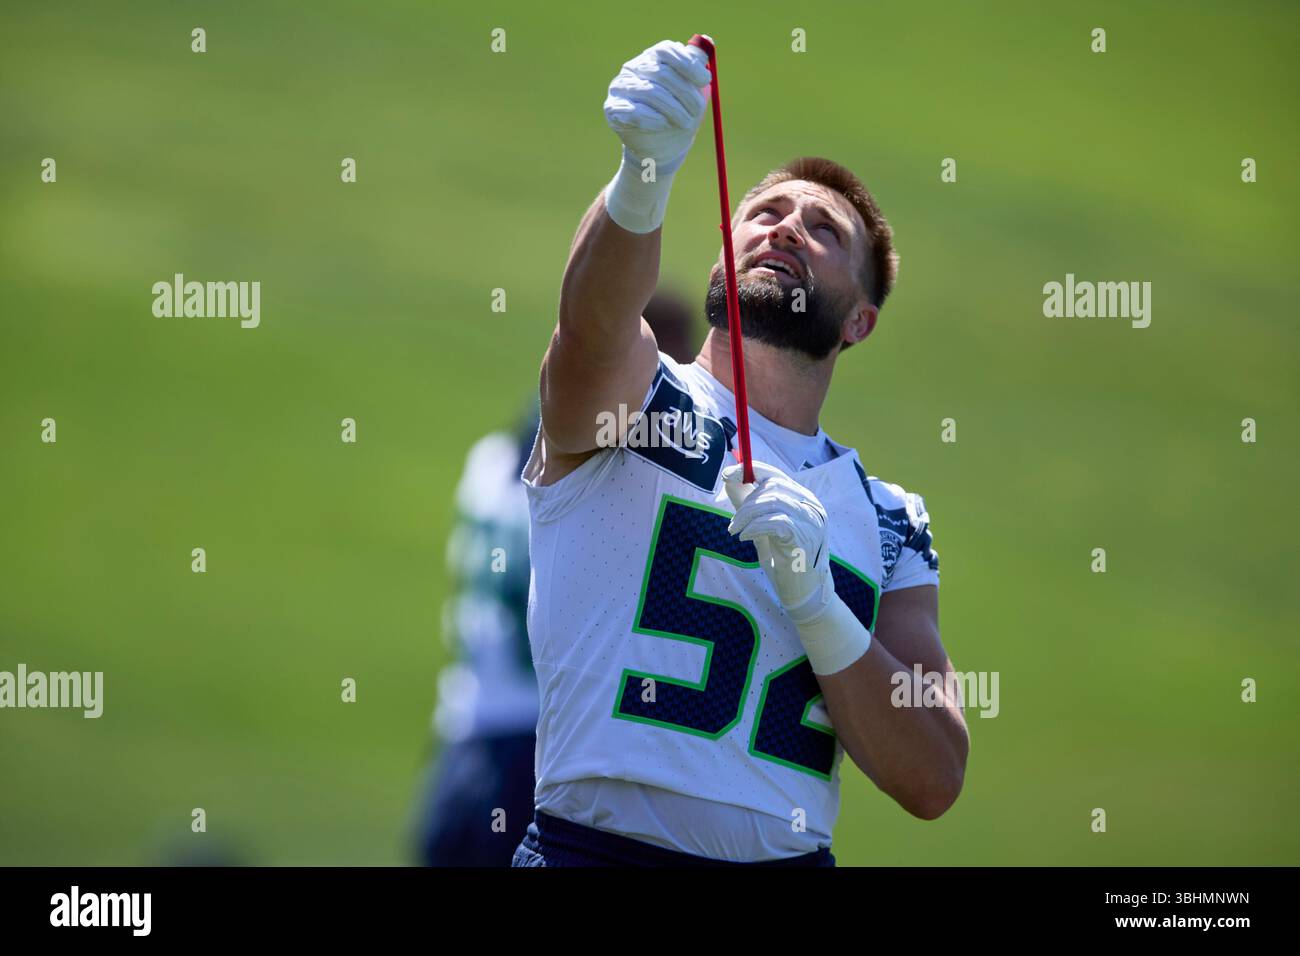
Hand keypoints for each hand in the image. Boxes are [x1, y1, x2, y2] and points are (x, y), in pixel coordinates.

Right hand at [604, 39, 710, 172]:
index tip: (706, 80)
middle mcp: (633, 68)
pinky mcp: (612, 108)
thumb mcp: (693, 89)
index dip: (687, 64)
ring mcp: (620, 87)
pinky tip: (663, 125)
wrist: (662, 146)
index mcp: (651, 58)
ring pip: (649, 92)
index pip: (666, 50)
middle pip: (661, 72)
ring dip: (672, 109)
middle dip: (685, 93)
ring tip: (684, 122)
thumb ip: (696, 65)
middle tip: (698, 110)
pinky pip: (633, 111)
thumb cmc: (678, 113)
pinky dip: (652, 119)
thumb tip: (707, 41)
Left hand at [723, 460, 835, 623]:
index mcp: (803, 499)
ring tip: (736, 531)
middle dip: (745, 501)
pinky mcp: (806, 538)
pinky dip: (755, 527)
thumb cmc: (782, 559)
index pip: (775, 474)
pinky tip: (745, 538)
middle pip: (773, 486)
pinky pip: (776, 522)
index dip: (749, 470)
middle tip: (733, 522)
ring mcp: (812, 521)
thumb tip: (730, 478)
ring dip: (747, 515)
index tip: (727, 474)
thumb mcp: (762, 527)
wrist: (802, 592)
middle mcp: (812, 506)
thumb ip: (749, 503)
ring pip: (773, 502)